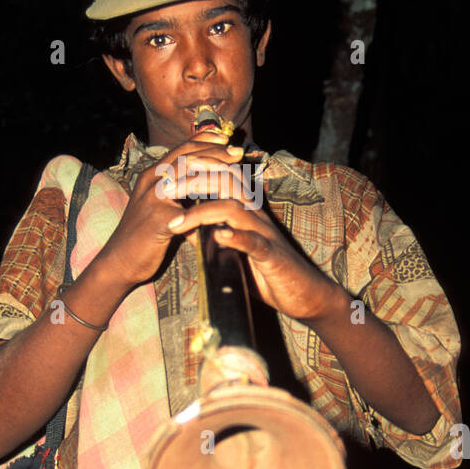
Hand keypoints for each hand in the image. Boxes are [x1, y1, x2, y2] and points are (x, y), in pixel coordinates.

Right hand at [95, 130, 246, 289]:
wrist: (119, 261)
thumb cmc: (143, 235)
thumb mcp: (162, 206)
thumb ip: (180, 194)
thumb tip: (207, 187)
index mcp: (152, 176)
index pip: (180, 150)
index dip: (203, 141)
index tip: (225, 138)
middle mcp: (150, 182)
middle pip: (186, 157)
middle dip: (214, 151)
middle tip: (237, 150)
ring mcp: (153, 200)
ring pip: (187, 175)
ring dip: (214, 170)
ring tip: (234, 169)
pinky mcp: (158, 221)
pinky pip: (188, 211)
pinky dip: (209, 208)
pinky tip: (227, 207)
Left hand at [167, 189, 342, 323]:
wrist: (306, 294)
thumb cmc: (269, 273)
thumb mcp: (236, 253)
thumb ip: (215, 239)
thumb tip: (188, 232)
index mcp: (246, 212)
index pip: (221, 179)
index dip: (195, 173)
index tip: (165, 180)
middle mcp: (256, 216)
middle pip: (225, 183)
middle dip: (192, 183)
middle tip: (163, 191)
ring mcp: (265, 234)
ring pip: (234, 208)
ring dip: (201, 212)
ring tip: (175, 222)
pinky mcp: (273, 256)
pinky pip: (254, 242)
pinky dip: (235, 237)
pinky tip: (217, 236)